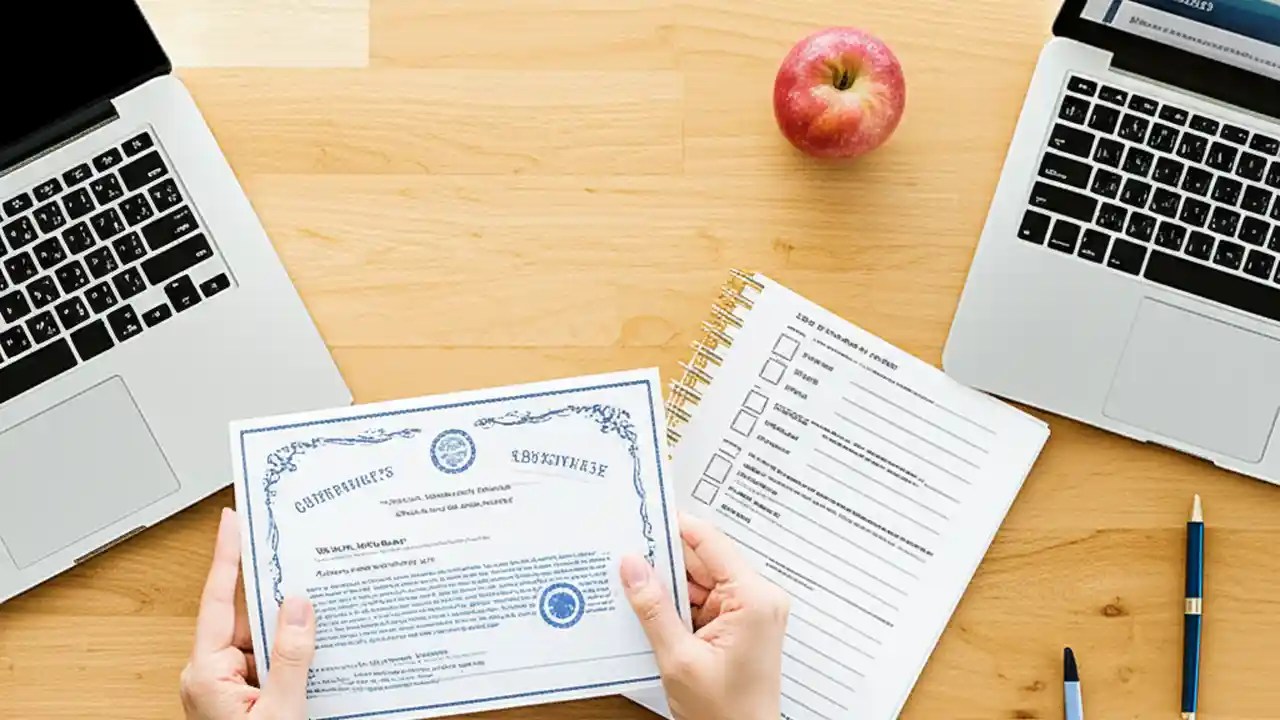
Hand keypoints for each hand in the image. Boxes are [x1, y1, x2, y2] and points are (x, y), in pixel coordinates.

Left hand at [180, 508, 316, 719]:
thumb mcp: (282, 711)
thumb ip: (292, 657)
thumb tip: (298, 605)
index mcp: (206, 673)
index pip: (219, 601)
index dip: (226, 556)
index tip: (232, 520)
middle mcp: (211, 676)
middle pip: (249, 620)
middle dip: (281, 603)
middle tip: (308, 569)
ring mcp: (228, 688)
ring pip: (266, 643)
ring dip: (296, 636)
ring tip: (326, 627)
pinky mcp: (247, 699)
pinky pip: (274, 664)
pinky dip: (298, 657)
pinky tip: (323, 655)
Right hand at [620, 512, 789, 719]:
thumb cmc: (726, 713)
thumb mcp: (679, 658)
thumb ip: (653, 608)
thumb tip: (632, 566)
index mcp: (753, 599)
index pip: (711, 543)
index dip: (676, 526)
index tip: (646, 515)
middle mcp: (758, 599)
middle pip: (704, 561)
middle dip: (665, 561)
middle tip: (626, 555)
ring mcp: (750, 612)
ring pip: (700, 582)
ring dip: (668, 587)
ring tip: (632, 586)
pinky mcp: (740, 625)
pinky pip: (704, 601)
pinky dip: (678, 605)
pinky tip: (651, 610)